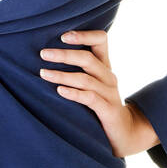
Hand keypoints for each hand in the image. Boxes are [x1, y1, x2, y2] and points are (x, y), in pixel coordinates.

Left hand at [39, 29, 160, 158]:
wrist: (123, 132)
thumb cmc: (100, 104)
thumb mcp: (92, 82)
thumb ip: (78, 68)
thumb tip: (47, 54)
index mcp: (104, 65)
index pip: (100, 39)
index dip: (84, 35)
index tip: (62, 36)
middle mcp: (108, 76)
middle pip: (88, 58)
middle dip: (64, 55)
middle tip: (43, 54)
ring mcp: (110, 93)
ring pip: (85, 79)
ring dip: (62, 75)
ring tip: (43, 74)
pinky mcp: (108, 110)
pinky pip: (90, 98)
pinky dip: (74, 93)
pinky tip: (60, 91)